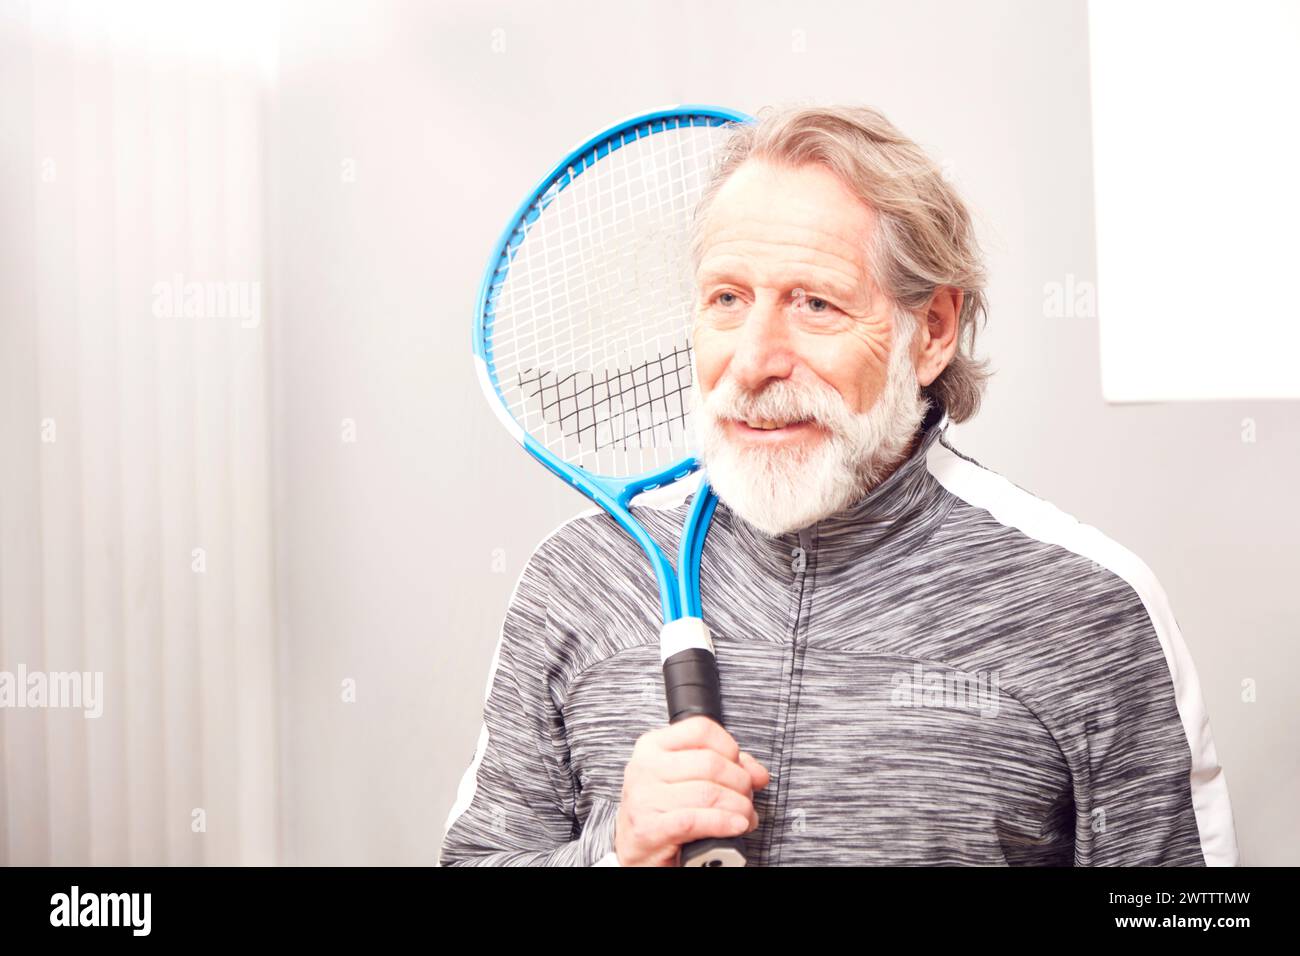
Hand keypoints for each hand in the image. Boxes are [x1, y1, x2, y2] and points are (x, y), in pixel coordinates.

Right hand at [612, 715, 770, 865]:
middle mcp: (645, 767)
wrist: (634, 851)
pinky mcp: (649, 828)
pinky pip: (696, 820)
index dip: (729, 747)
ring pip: (708, 793)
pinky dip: (723, 823)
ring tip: (745, 817)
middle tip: (747, 798)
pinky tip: (735, 826)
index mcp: (653, 746)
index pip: (700, 730)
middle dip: (740, 783)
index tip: (739, 766)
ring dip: (738, 808)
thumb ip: (725, 768)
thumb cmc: (661, 811)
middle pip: (710, 763)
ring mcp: (644, 797)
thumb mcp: (687, 780)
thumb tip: (758, 773)